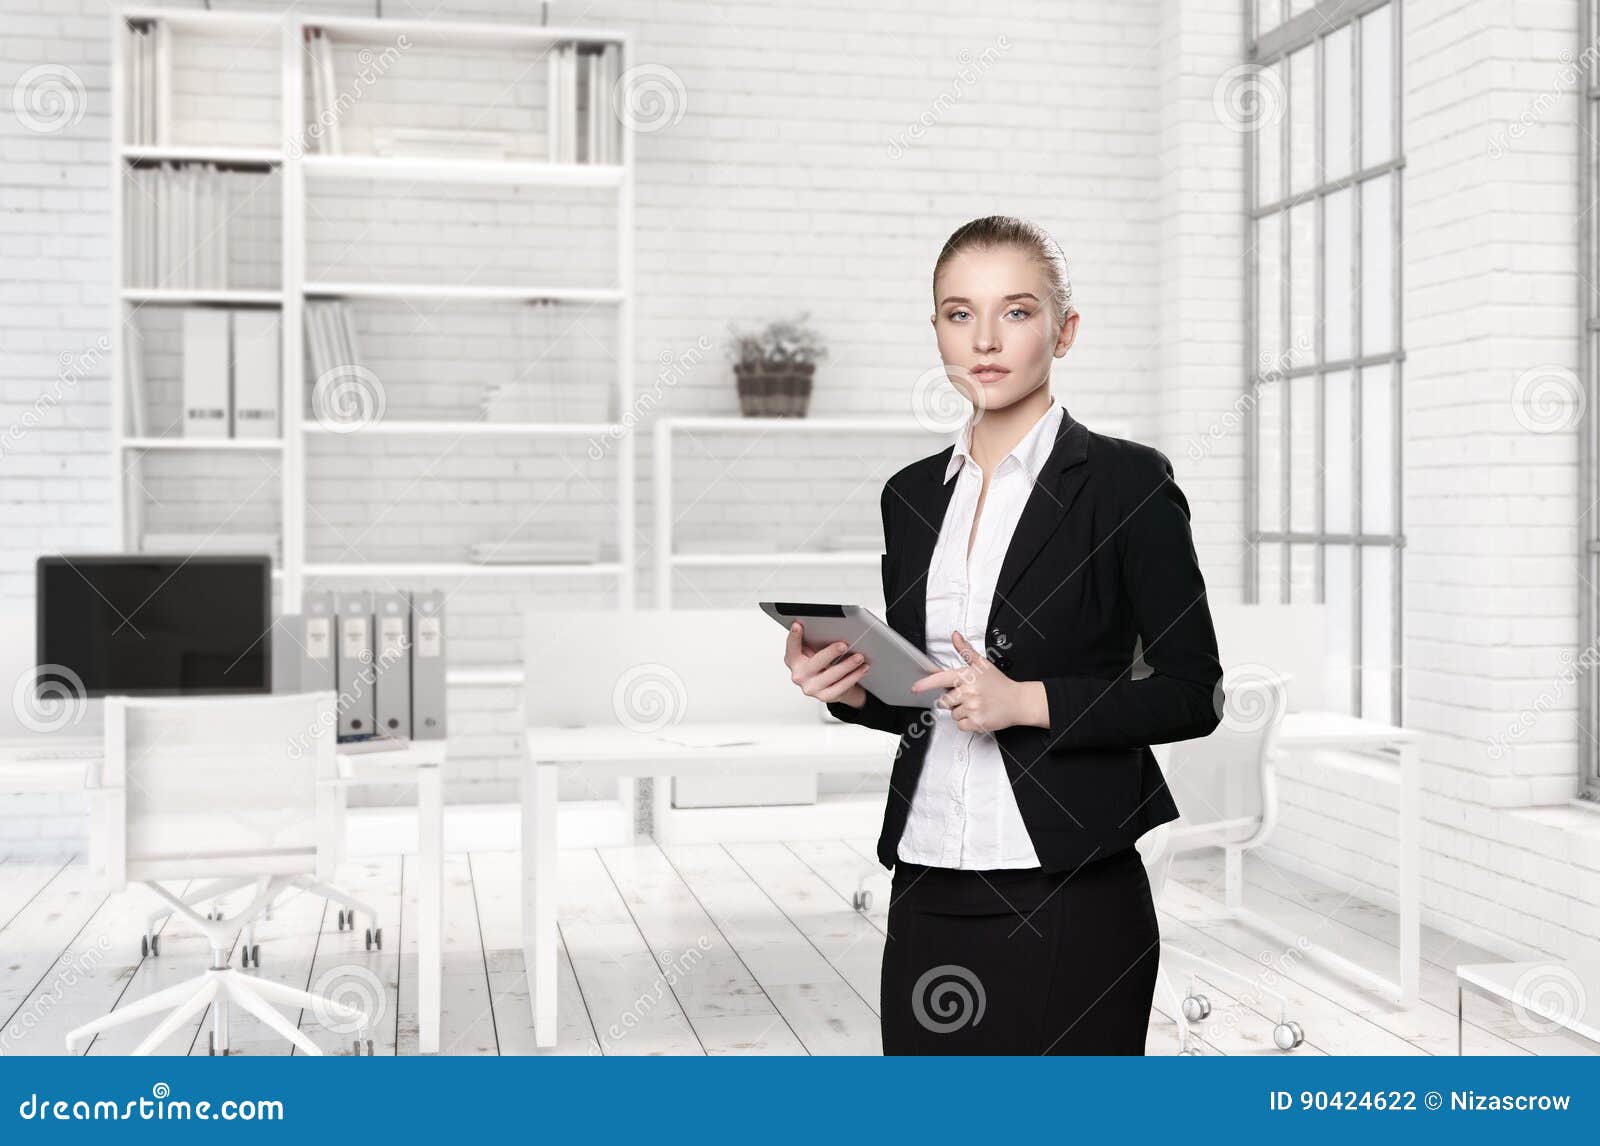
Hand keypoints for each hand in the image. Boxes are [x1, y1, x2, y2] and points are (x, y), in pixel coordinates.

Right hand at [783, 621, 869, 705]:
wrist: (831, 686)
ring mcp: (811, 688)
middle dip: (831, 653)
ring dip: (848, 665)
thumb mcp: (815, 652)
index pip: (792, 648)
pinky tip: (862, 669)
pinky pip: (842, 686)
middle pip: (815, 662)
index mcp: (794, 661)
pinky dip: (854, 676)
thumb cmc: (822, 664)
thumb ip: (815, 642)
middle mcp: (799, 675)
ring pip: (832, 675)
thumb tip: (830, 629)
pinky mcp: (824, 697)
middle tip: (843, 645)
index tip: (798, 625)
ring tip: (859, 657)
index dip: (794, 637)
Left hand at [910, 629, 1046, 733]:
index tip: (915, 688)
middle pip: (944, 701)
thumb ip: (966, 650)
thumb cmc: (999, 683)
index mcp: (967, 677)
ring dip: (961, 711)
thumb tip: (955, 635)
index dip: (926, 684)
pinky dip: (967, 722)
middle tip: (967, 696)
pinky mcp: (977, 722)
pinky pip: (960, 725)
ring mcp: (973, 708)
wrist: (1018, 701)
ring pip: (953, 714)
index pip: (941, 679)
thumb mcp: (982, 664)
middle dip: (952, 700)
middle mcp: (969, 692)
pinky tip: (977, 714)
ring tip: (975, 704)